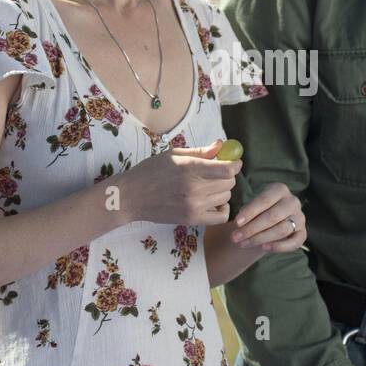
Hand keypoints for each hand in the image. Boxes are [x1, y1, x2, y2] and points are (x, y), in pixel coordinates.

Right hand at [117, 139, 240, 225]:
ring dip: (222, 190)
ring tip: (208, 186)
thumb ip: (200, 152)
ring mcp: (194, 206)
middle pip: (229, 183)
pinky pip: (221, 216)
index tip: (233, 162)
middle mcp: (194, 188)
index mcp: (190, 168)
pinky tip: (213, 202)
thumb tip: (221, 145)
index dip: (235, 164)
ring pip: (226, 197)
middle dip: (227, 175)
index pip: (227, 169)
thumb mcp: (173, 155)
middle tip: (217, 173)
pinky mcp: (192, 220)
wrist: (131, 197)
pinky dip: (222, 209)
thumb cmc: (150, 171)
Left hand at [230, 182, 305, 252]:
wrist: (266, 224)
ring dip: (260, 238)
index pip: (265, 200)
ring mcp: (300, 218)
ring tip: (243, 243)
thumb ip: (246, 213)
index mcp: (280, 189)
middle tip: (235, 237)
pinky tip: (264, 248)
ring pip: (282, 230)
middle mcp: (293, 202)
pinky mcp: (302, 234)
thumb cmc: (256, 212)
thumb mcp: (251, 208)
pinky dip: (279, 247)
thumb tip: (239, 223)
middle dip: (252, 228)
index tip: (236, 223)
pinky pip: (294, 242)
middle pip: (273, 216)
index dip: (250, 212)